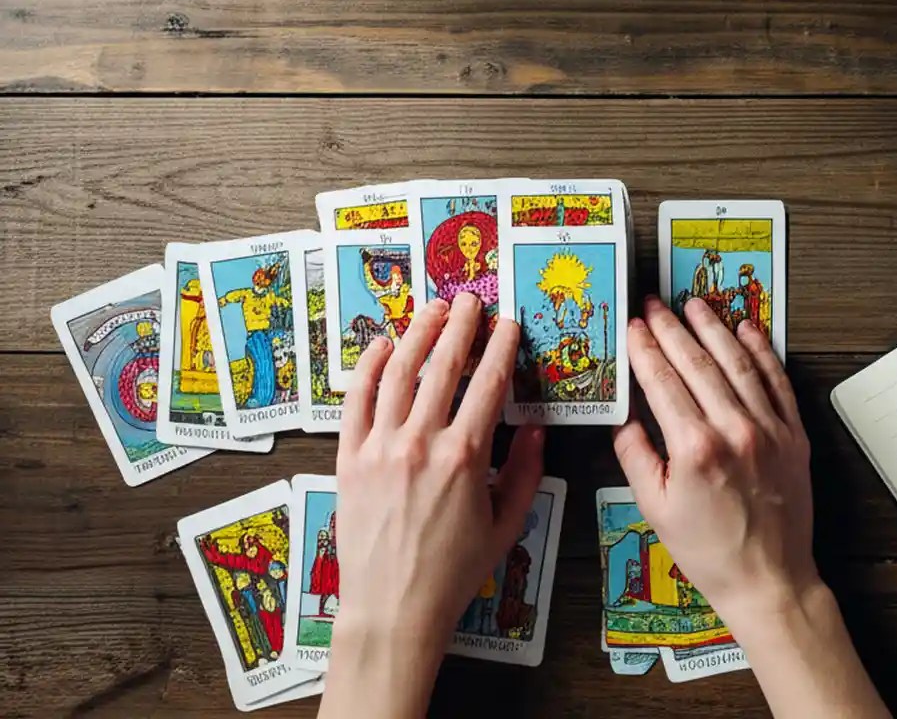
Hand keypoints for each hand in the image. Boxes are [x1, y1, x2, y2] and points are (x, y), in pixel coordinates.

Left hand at [321, 293, 542, 718]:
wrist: (393, 608)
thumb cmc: (454, 573)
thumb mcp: (505, 525)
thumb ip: (523, 472)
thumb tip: (535, 429)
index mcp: (464, 457)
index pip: (488, 384)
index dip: (501, 348)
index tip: (508, 324)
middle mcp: (420, 442)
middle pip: (442, 366)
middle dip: (460, 326)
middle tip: (471, 301)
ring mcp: (379, 447)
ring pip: (398, 372)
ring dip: (417, 334)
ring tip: (432, 310)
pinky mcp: (349, 458)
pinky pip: (356, 400)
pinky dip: (366, 367)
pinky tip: (379, 346)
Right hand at [612, 297, 816, 625]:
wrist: (768, 579)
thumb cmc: (710, 553)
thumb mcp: (655, 509)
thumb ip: (636, 457)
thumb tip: (626, 420)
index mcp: (695, 448)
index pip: (663, 382)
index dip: (645, 349)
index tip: (634, 327)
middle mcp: (735, 430)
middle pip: (698, 363)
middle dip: (672, 329)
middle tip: (656, 305)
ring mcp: (769, 430)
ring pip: (738, 363)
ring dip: (714, 329)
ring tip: (695, 305)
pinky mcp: (793, 436)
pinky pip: (777, 382)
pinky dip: (761, 352)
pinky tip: (747, 331)